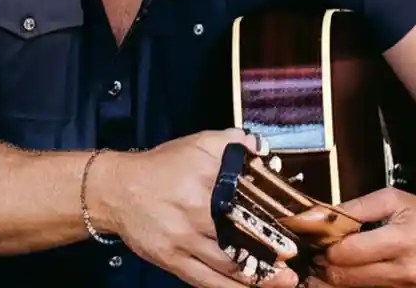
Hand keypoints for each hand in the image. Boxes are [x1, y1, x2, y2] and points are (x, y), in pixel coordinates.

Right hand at [100, 129, 300, 287]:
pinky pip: (208, 281)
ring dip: (262, 277)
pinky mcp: (172, 260)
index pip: (251, 201)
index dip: (278, 217)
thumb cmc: (160, 167)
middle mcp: (196, 209)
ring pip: (230, 265)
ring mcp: (183, 238)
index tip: (300, 229)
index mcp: (206, 178)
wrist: (116, 189)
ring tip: (285, 281)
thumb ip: (231, 142)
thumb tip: (260, 148)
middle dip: (276, 253)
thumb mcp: (195, 144)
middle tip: (299, 263)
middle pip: (245, 236)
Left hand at [315, 187, 415, 285]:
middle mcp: (408, 270)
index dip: (326, 246)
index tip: (318, 240)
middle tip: (320, 252)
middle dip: (326, 264)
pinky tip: (354, 271)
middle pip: (347, 277)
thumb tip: (320, 215)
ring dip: (339, 277)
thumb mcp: (390, 199)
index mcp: (402, 241)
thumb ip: (353, 207)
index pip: (347, 253)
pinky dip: (358, 284)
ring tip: (336, 261)